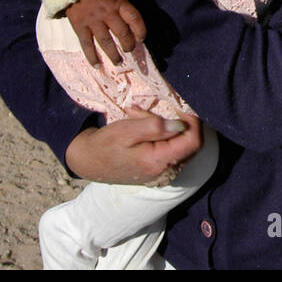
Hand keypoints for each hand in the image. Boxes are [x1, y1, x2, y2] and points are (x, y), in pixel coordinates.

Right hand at [64, 108, 201, 184]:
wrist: (88, 162)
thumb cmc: (105, 144)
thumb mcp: (127, 130)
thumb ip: (156, 127)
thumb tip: (181, 124)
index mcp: (158, 162)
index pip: (193, 142)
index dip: (193, 122)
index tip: (181, 108)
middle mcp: (165, 172)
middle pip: (190, 144)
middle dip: (177, 123)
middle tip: (153, 112)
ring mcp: (162, 174)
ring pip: (180, 146)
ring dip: (167, 128)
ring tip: (141, 117)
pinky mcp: (158, 171)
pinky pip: (170, 151)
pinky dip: (162, 137)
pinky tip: (143, 127)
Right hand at [65, 0, 145, 65]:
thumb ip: (123, 8)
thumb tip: (132, 28)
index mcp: (119, 2)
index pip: (135, 19)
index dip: (141, 31)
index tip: (141, 39)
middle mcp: (107, 12)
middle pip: (122, 33)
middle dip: (128, 45)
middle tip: (129, 50)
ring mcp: (93, 20)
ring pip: (106, 42)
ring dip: (113, 54)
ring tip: (118, 62)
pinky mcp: (79, 26)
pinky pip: (87, 45)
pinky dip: (92, 57)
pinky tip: (97, 66)